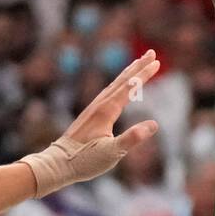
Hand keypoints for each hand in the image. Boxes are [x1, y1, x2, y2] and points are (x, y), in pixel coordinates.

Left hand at [22, 51, 160, 197]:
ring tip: (137, 63)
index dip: (144, 75)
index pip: (129, 88)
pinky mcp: (89, 115)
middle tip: (151, 52)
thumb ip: (132, 138)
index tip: (156, 62)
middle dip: (138, 66)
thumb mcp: (112, 153)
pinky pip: (108, 92)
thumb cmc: (85, 160)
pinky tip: (118, 87)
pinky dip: (118, 84)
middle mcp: (99, 105)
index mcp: (106, 111)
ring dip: (128, 73)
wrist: (58, 163)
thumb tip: (154, 125)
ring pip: (114, 85)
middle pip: (122, 80)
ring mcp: (93, 108)